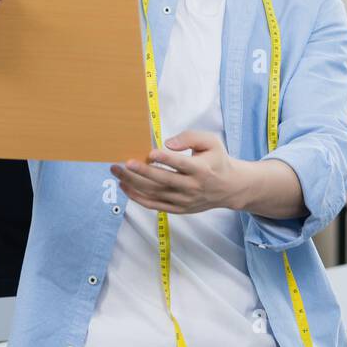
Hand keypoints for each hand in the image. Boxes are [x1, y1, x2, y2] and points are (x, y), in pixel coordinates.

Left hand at [111, 130, 245, 214]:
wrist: (229, 188)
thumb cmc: (216, 160)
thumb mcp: (211, 142)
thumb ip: (190, 137)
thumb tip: (168, 143)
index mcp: (201, 170)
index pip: (181, 165)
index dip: (166, 159)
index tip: (150, 153)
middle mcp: (192, 187)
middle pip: (163, 181)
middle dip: (141, 172)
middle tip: (123, 164)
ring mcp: (184, 200)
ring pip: (155, 194)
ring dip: (133, 184)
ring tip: (117, 173)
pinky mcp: (178, 209)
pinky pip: (154, 205)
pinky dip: (138, 198)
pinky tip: (125, 187)